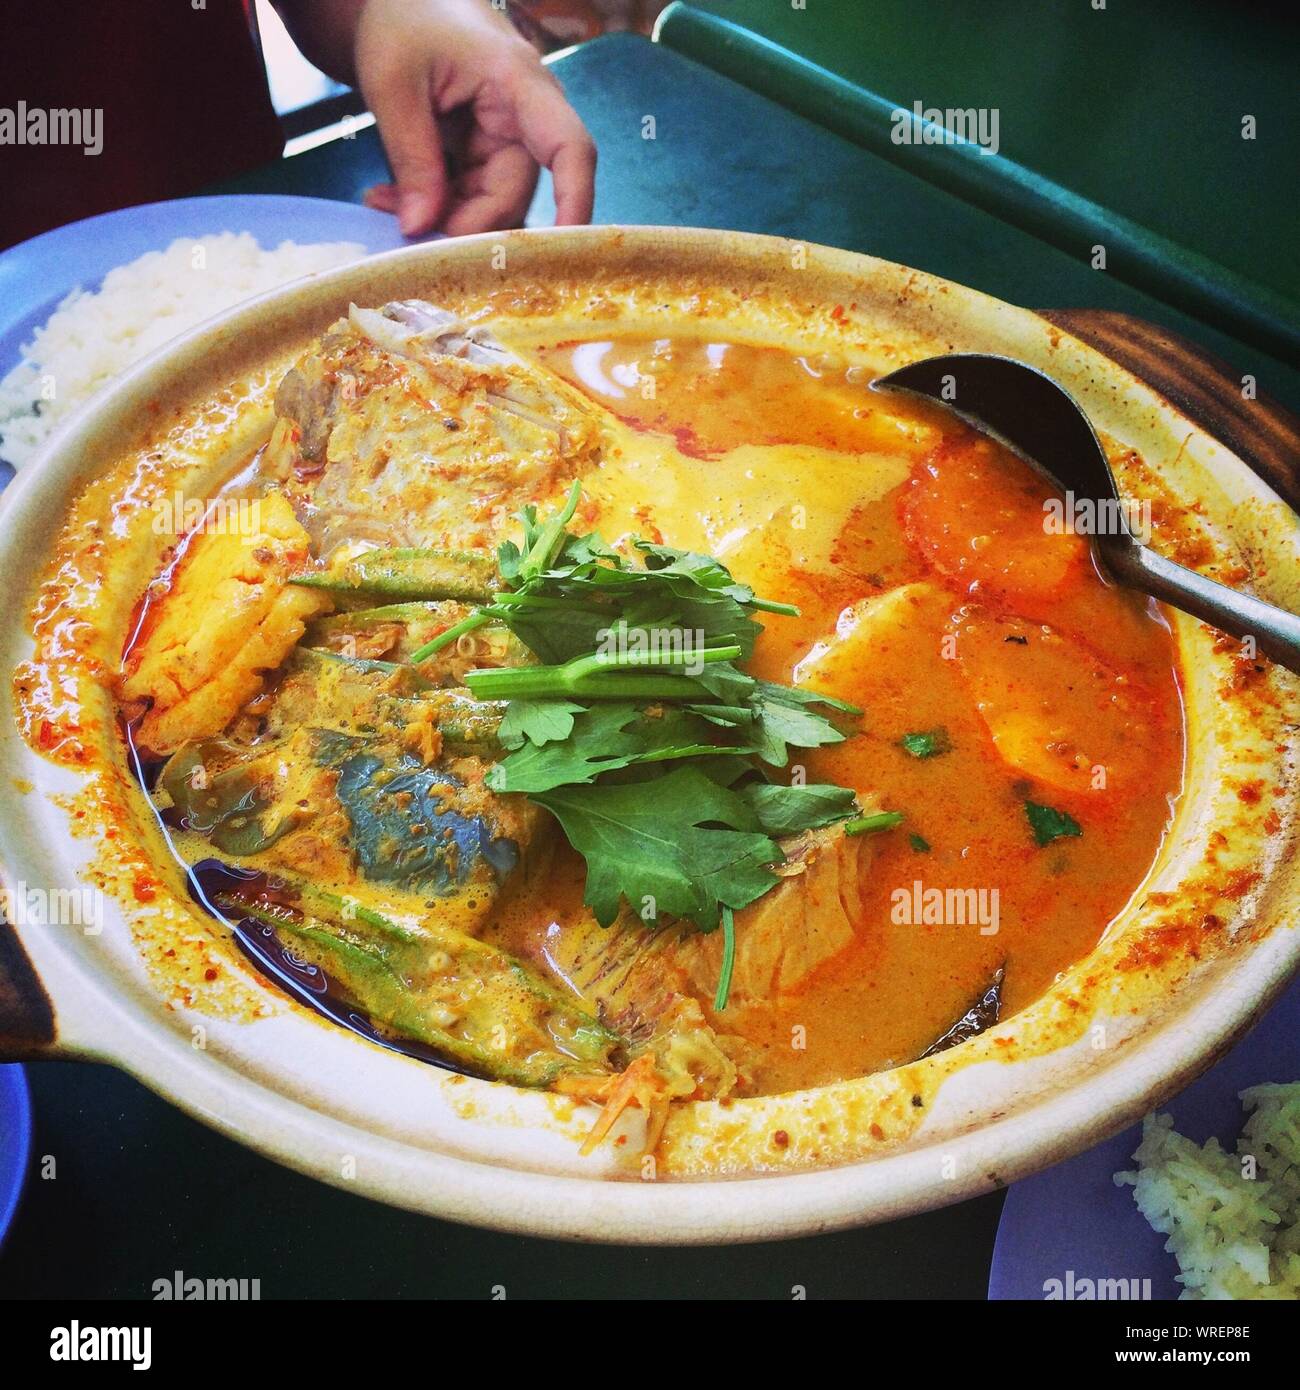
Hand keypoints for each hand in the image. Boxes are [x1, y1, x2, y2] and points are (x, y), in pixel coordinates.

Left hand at [352, 0, 595, 235]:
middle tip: (412, 231)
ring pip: (488, 201)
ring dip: (441, 215)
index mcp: (518, 84)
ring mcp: (503, 136)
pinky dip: (433, 202)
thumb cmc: (403, 17)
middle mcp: (523, 116)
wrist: (397, 1)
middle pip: (514, 193)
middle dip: (466, 223)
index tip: (563, 252)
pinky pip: (467, 193)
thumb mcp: (395, 84)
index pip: (569, 149)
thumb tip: (419, 229)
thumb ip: (411, 157)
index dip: (575, 203)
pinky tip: (392, 198)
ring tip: (386, 205)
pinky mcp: (482, 150)